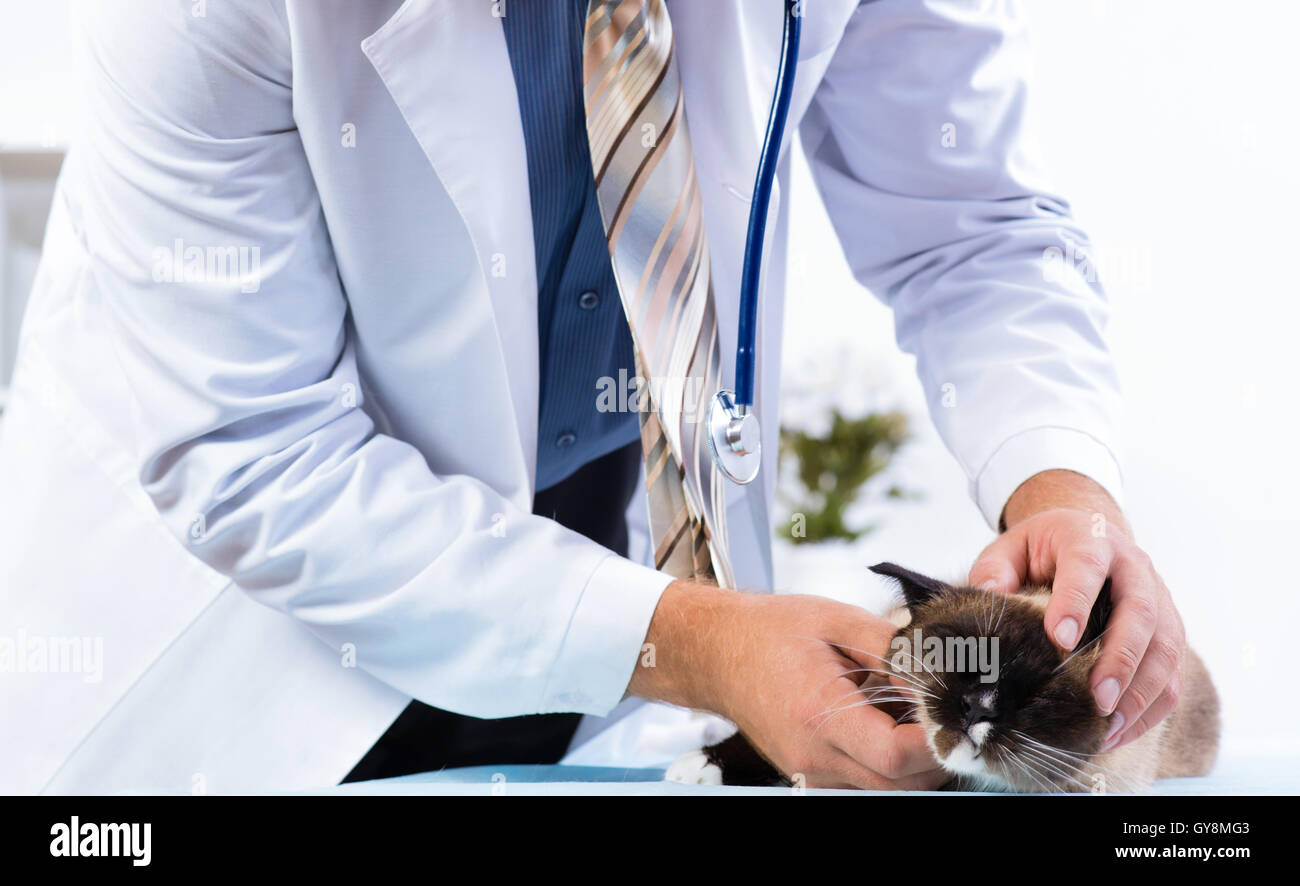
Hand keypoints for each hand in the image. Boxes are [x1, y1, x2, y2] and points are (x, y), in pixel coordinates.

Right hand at [628, 581, 947, 788]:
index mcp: (818, 713)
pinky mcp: (810, 775)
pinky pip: (864, 783)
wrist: (716, 651)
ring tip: (910, 713)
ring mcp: (810, 771)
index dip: (935, 740)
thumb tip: (938, 672)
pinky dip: (886, 762)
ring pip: (885, 789)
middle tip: (943, 711)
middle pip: (898, 785)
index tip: (949, 710)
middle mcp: (812, 755)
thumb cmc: (770, 631)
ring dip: (911, 761)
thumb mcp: (837, 620)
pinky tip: (885, 724)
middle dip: (933, 754)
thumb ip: (892, 648)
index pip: (895, 755)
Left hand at [968, 470, 1184, 751]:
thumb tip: (988, 600)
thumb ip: (993, 571)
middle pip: (1140, 613)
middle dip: (1121, 660)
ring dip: (1140, 693)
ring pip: (1166, 649)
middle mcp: (1134, 567)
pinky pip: (1172, 675)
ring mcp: (1160, 599)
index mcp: (1090, 538)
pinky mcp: (1169, 630)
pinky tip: (1118, 732)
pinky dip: (1149, 708)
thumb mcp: (1010, 548)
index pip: (1087, 565)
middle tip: (1096, 699)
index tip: (1060, 640)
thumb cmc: (1043, 549)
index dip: (1076, 602)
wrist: (1085, 536)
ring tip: (1107, 727)